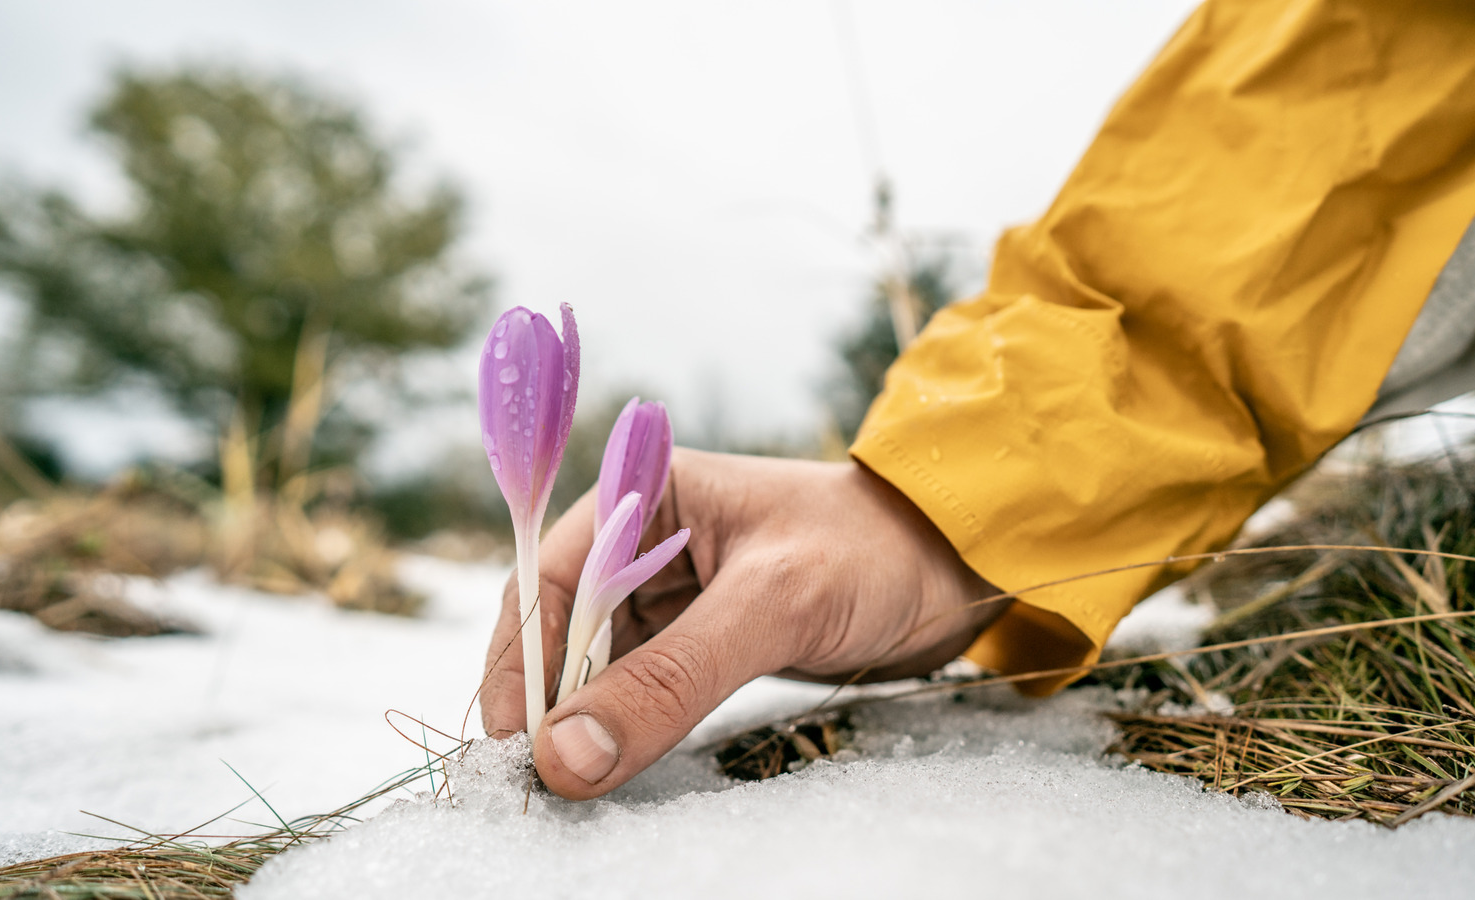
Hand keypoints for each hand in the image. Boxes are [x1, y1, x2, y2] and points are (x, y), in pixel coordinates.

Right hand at [479, 448, 1003, 799]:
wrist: (961, 566)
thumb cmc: (874, 553)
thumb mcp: (771, 606)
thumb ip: (668, 680)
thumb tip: (564, 758)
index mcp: (644, 496)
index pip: (549, 581)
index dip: (522, 663)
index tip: (513, 745)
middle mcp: (645, 542)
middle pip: (564, 629)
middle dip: (551, 701)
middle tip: (540, 781)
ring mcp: (674, 595)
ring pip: (600, 666)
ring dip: (588, 720)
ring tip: (576, 781)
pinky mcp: (705, 640)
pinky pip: (645, 687)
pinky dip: (630, 726)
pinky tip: (624, 762)